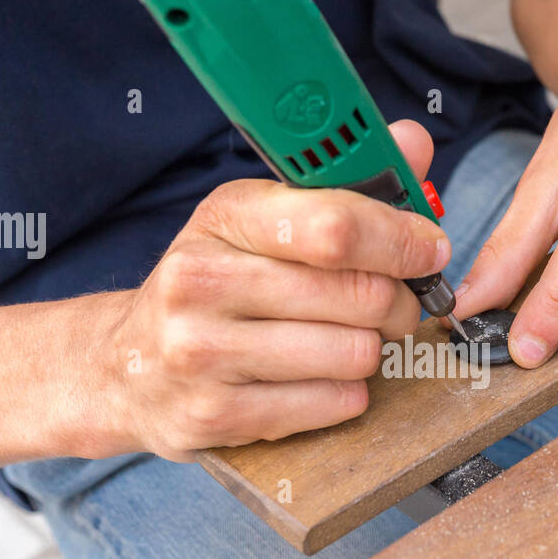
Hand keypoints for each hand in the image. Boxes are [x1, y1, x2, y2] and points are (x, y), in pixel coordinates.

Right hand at [98, 120, 446, 459]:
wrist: (127, 369)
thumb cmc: (216, 288)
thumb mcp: (263, 220)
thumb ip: (344, 186)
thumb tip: (414, 143)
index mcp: (223, 217)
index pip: (336, 226)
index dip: (402, 238)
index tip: (430, 248)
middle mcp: (202, 281)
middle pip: (359, 296)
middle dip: (399, 302)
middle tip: (395, 306)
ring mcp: (202, 354)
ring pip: (355, 354)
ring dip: (371, 351)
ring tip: (347, 342)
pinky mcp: (215, 415)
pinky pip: (332, 403)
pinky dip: (345, 393)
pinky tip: (320, 379)